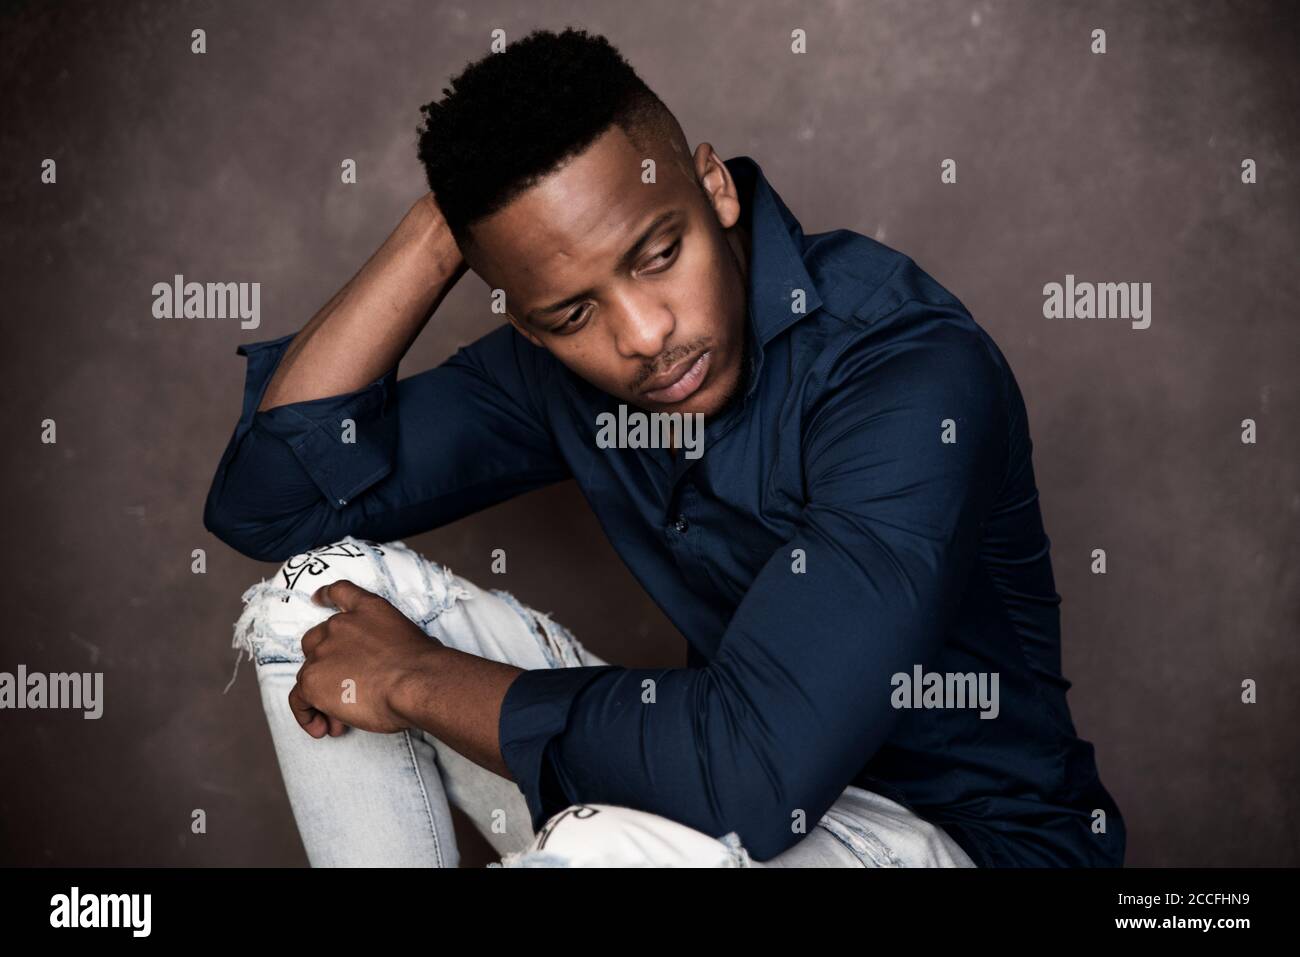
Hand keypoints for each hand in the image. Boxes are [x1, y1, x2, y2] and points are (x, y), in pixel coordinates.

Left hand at [288, 579, 442, 737]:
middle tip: (345, 692)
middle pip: (316, 642)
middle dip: (326, 666)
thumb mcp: (414, 639)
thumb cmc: (425, 666)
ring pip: (309, 675)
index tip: (317, 600)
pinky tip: (322, 728)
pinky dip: (306, 714)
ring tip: (341, 722)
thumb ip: (395, 644)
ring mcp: (323, 652)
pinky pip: (298, 699)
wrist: (416, 682)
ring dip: (321, 697)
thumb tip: (398, 663)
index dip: (325, 597)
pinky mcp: (313, 681)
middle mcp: (339, 626)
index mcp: (368, 610)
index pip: (340, 593)